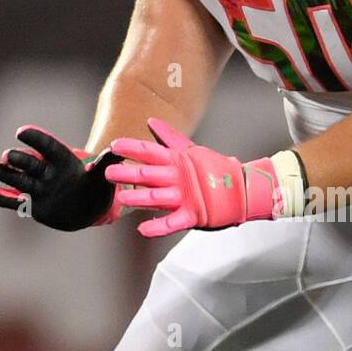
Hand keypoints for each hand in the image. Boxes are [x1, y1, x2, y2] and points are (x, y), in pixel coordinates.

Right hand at [0, 126, 122, 230]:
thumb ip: (107, 162)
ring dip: (5, 174)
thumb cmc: (96, 188)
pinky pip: (13, 202)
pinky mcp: (30, 205)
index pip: (46, 146)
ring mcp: (36, 188)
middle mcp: (45, 172)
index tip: (22, 131)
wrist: (87, 208)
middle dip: (18, 159)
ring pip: (17, 179)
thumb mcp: (103, 176)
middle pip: (28, 162)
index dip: (35, 138)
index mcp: (60, 160)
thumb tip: (119, 149)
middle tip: (8, 156)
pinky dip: (1, 198)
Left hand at [106, 118, 285, 236]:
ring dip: (139, 197)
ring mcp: (185, 196)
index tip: (114, 146)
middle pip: (149, 173)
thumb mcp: (190, 150)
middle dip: (128, 172)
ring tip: (122, 197)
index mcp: (177, 160)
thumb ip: (169, 138)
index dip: (131, 148)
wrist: (242, 190)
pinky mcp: (193, 215)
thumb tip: (151, 121)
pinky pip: (173, 222)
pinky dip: (158, 227)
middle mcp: (178, 177)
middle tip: (108, 172)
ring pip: (157, 196)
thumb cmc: (215, 170)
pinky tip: (142, 229)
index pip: (150, 151)